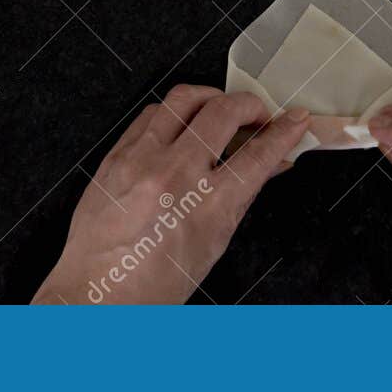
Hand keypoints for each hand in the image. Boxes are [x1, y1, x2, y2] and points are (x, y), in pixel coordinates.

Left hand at [33, 85, 308, 303]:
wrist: (97, 294)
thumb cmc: (156, 282)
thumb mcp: (213, 244)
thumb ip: (242, 197)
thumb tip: (269, 164)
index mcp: (207, 206)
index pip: (258, 154)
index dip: (284, 132)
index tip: (294, 120)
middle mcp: (174, 175)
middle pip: (224, 112)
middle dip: (251, 105)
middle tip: (258, 115)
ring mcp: (141, 160)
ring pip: (184, 99)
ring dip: (212, 98)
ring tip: (220, 111)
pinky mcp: (116, 155)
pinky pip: (151, 113)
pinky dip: (174, 112)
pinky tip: (181, 125)